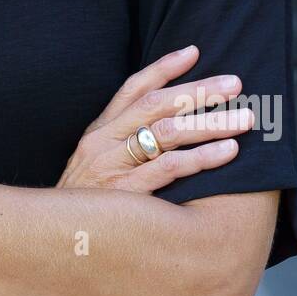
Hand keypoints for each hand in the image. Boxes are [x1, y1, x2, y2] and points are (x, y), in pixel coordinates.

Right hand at [56, 46, 252, 193]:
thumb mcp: (92, 167)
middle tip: (236, 84)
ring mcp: (113, 167)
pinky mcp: (125, 195)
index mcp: (98, 132)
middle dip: (199, 90)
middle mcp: (104, 143)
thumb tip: (162, 127)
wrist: (53, 243)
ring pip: (167, 133)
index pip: (132, 89)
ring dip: (209, 122)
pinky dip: (200, 158)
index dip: (163, 68)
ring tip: (243, 119)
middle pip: (157, 105)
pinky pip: (168, 169)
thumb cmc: (83, 208)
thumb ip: (119, 145)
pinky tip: (227, 152)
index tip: (194, 52)